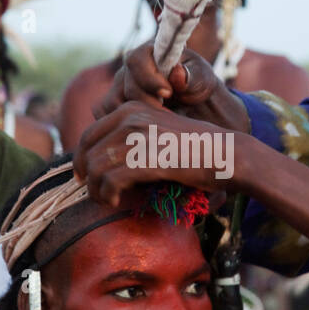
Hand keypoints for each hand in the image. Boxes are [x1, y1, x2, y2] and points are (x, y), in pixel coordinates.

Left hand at [74, 100, 248, 206]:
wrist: (226, 155)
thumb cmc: (194, 151)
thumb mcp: (158, 132)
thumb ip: (131, 138)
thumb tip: (100, 161)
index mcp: (131, 108)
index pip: (89, 134)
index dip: (82, 159)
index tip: (85, 177)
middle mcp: (131, 117)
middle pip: (87, 150)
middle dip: (86, 176)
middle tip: (94, 194)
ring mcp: (139, 136)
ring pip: (96, 167)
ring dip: (96, 190)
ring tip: (107, 200)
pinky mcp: (147, 158)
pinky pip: (110, 180)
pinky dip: (108, 194)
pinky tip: (116, 201)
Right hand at [93, 44, 249, 133]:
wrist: (191, 100)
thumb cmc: (197, 83)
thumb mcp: (201, 78)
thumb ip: (191, 76)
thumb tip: (177, 74)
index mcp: (149, 51)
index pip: (136, 60)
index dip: (149, 79)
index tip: (169, 94)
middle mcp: (130, 67)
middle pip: (127, 86)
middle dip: (148, 104)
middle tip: (168, 114)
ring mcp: (119, 84)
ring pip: (113, 102)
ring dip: (135, 116)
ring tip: (157, 122)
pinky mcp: (114, 102)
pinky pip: (105, 114)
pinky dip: (120, 123)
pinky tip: (141, 129)